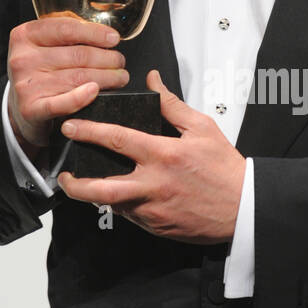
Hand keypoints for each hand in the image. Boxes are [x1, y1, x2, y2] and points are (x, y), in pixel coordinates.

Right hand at [6, 14, 127, 154]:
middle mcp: (23, 58)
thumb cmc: (39, 71)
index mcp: (25, 35)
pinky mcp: (31, 108)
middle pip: (78, 55)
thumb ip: (67, 33)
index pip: (67, 29)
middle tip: (120, 62)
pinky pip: (63, 102)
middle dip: (107, 58)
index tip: (114, 39)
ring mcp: (26, 84)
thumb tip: (103, 32)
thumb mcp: (43, 44)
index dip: (95, 33)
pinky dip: (82, 97)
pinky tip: (95, 91)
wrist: (19, 106)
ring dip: (106, 77)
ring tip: (120, 77)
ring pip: (78, 77)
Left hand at [57, 70, 246, 244]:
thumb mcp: (202, 128)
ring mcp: (154, 210)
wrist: (244, 207)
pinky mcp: (157, 227)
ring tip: (83, 186)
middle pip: (102, 188)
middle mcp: (154, 184)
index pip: (117, 140)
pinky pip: (130, 216)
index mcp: (164, 155)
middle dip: (76, 183)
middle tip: (63, 176)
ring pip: (112, 206)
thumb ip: (171, 105)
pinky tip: (117, 197)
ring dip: (94, 197)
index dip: (89, 132)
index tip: (70, 127)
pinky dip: (120, 206)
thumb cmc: (225, 167)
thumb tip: (153, 80)